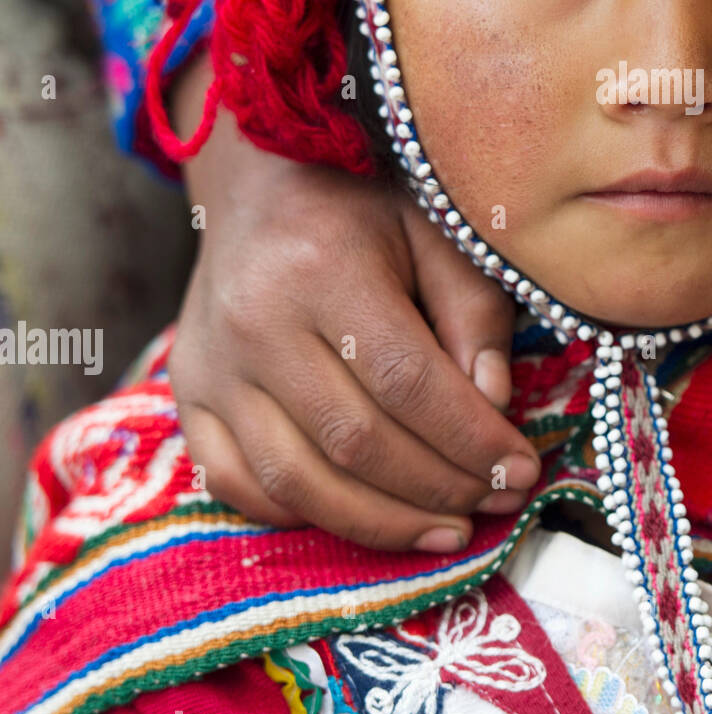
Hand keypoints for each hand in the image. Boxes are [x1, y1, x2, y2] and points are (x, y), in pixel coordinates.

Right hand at [169, 55, 537, 551]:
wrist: (260, 184)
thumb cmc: (366, 205)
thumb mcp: (436, 232)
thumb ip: (472, 315)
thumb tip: (495, 409)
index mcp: (322, 269)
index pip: (407, 382)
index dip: (469, 438)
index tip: (522, 468)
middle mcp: (254, 324)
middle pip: (355, 441)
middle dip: (438, 486)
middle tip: (499, 499)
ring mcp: (211, 367)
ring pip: (296, 479)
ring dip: (381, 522)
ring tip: (448, 529)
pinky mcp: (188, 396)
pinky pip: (239, 484)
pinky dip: (304, 515)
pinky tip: (366, 517)